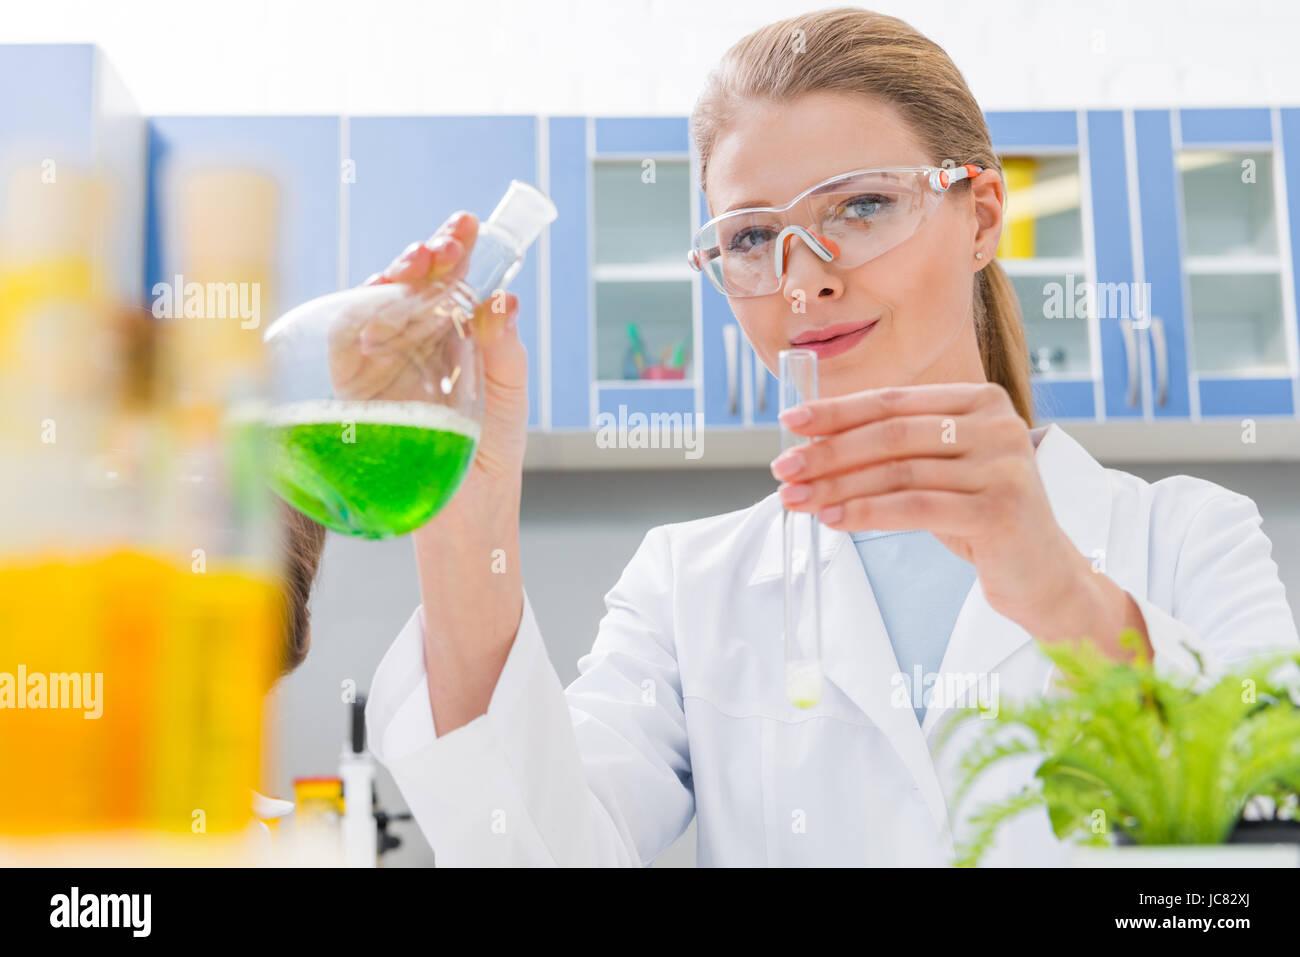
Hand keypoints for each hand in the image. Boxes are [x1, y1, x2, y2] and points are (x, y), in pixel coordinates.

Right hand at [358, 212, 529, 484]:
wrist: (466, 514)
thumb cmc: (491, 453)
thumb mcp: (509, 392)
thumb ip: (505, 347)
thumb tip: (504, 300)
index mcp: (453, 334)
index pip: (449, 279)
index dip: (455, 247)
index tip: (469, 225)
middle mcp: (413, 341)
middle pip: (410, 282)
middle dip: (424, 254)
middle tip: (445, 244)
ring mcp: (380, 361)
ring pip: (376, 301)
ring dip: (395, 275)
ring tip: (424, 262)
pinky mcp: (353, 387)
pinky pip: (344, 340)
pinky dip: (357, 314)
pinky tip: (383, 299)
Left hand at [771, 382, 1148, 653]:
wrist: (1044, 575)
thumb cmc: (983, 519)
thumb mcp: (942, 471)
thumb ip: (896, 449)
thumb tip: (813, 445)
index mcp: (981, 400)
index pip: (893, 401)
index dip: (837, 411)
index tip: (791, 422)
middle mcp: (997, 425)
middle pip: (891, 434)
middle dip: (829, 451)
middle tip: (784, 468)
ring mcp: (1003, 466)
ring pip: (898, 471)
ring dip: (837, 486)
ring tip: (797, 499)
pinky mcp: (1000, 510)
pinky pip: (915, 508)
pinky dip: (867, 512)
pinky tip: (833, 519)